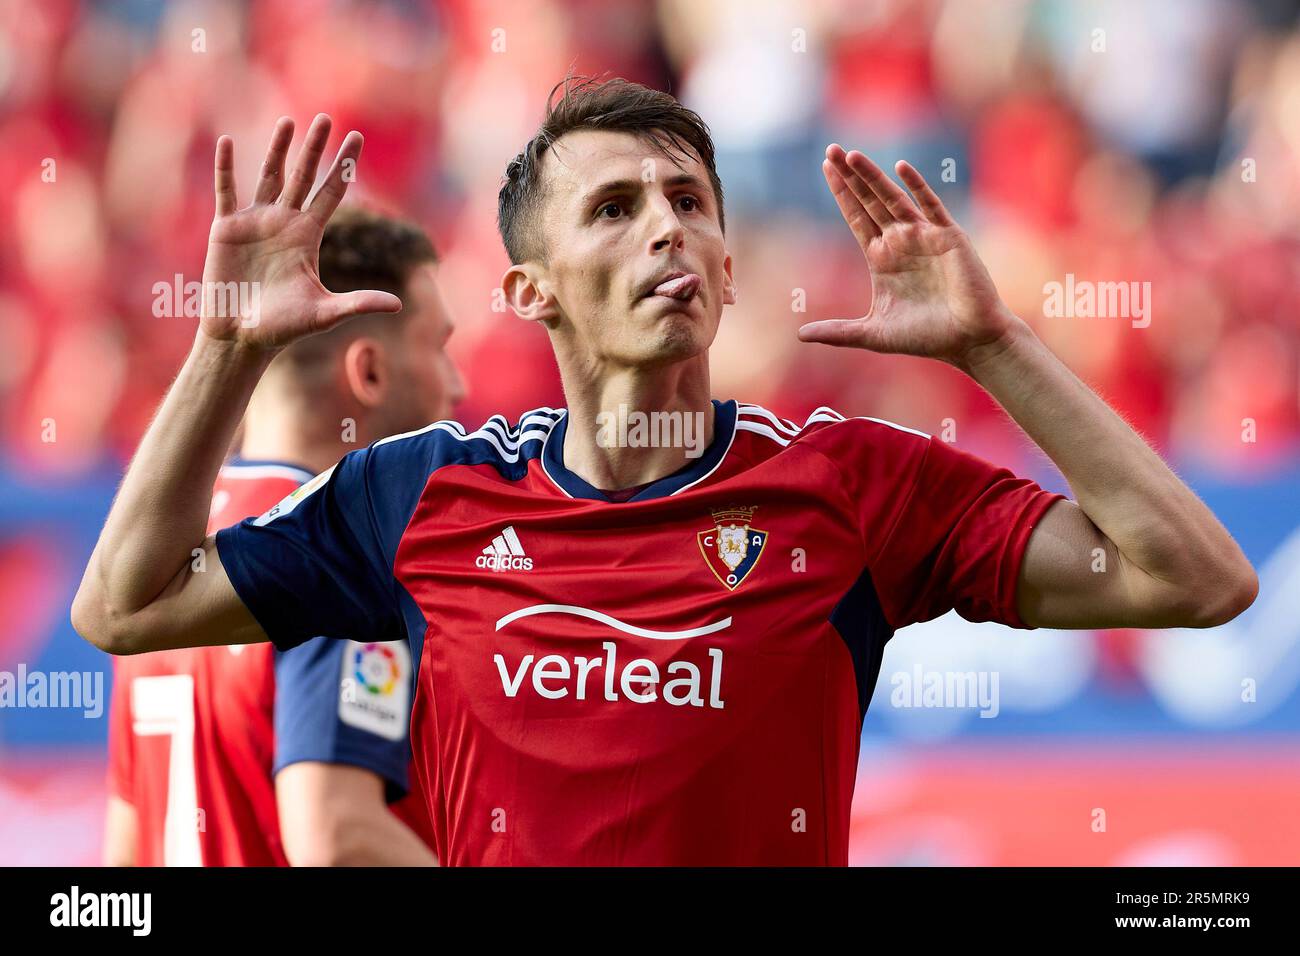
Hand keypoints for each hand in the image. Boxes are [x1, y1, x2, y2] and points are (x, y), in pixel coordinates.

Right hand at [199, 114, 400, 349]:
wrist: (242, 337)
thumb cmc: (284, 328)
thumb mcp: (325, 313)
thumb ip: (360, 303)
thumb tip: (399, 304)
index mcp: (309, 236)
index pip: (331, 192)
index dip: (343, 166)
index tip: (357, 137)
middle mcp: (285, 223)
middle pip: (303, 177)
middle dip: (315, 148)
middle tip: (326, 118)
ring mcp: (256, 222)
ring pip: (269, 176)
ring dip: (278, 149)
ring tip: (289, 122)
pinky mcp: (227, 229)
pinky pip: (227, 191)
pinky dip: (226, 168)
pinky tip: (229, 143)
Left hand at [798, 145, 1022, 370]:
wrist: (968, 341)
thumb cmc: (926, 337)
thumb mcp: (873, 334)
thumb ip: (838, 332)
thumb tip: (800, 335)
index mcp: (881, 258)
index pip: (856, 217)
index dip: (842, 194)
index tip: (825, 168)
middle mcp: (901, 241)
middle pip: (869, 201)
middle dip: (850, 177)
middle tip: (830, 149)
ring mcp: (924, 236)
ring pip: (893, 199)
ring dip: (873, 177)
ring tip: (852, 155)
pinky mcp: (948, 237)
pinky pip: (931, 206)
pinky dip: (916, 186)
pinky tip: (900, 168)